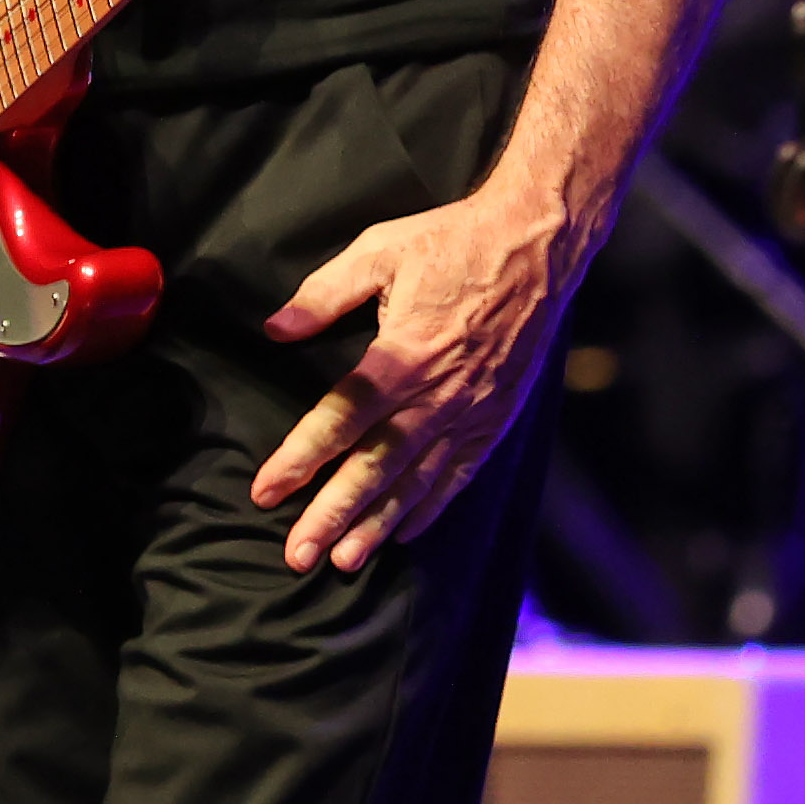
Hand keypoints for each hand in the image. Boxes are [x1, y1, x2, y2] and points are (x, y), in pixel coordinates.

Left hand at [250, 184, 581, 570]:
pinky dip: (431, 507)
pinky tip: (405, 533)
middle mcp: (438, 394)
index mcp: (404, 354)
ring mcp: (471, 411)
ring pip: (417, 481)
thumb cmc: (456, 241)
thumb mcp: (381, 249)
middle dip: (333, 514)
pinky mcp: (496, 417)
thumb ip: (326, 292)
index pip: (341, 418)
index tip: (266, 491)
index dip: (301, 458)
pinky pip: (460, 474)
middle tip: (297, 556)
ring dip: (378, 524)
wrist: (538, 245)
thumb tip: (276, 329)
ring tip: (343, 562)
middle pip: (375, 466)